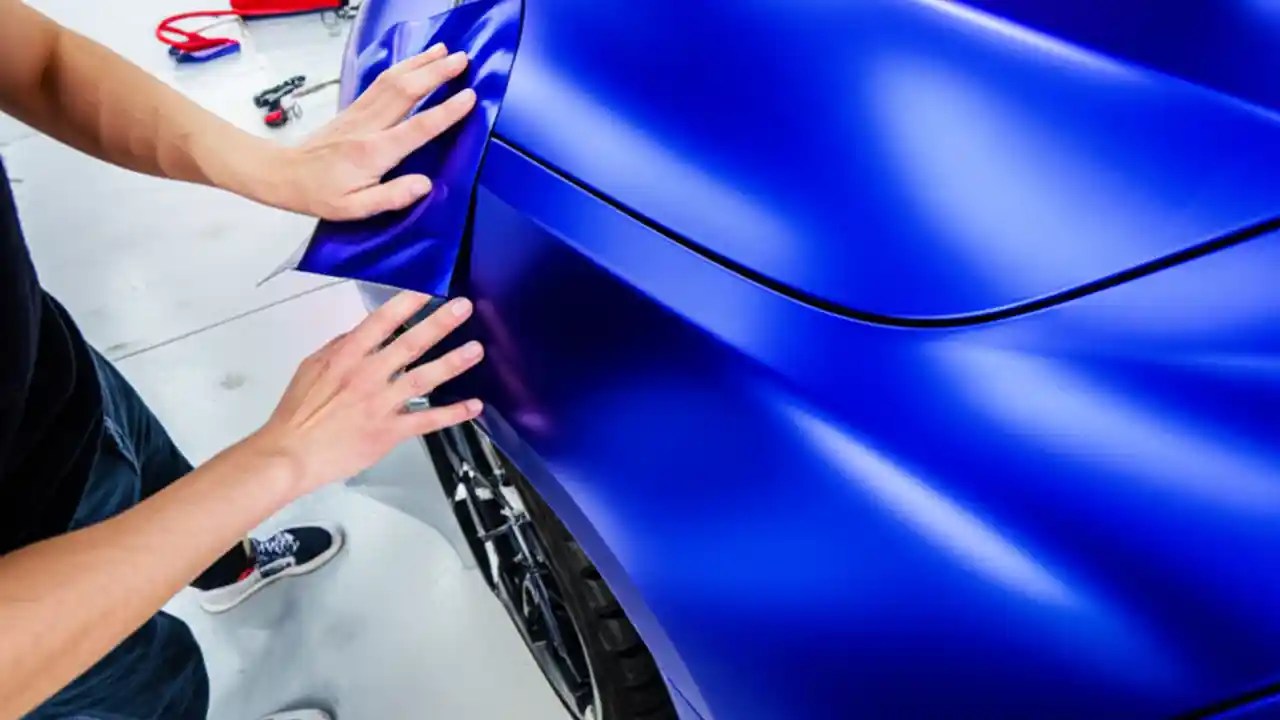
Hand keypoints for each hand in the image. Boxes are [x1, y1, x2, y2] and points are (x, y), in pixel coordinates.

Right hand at [248, 291, 484, 492]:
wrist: (291, 454)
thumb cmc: (297, 412)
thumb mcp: (311, 367)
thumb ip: (340, 347)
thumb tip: (362, 331)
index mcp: (347, 356)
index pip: (381, 321)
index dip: (408, 303)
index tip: (430, 289)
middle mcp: (368, 375)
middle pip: (410, 344)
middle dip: (440, 324)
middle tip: (464, 307)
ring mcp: (381, 404)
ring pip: (424, 379)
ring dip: (452, 363)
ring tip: (476, 350)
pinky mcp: (389, 431)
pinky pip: (427, 420)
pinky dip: (452, 414)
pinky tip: (473, 406)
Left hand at [264, 44, 476, 220]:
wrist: (284, 173)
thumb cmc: (321, 194)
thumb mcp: (354, 209)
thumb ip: (392, 197)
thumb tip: (425, 184)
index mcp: (374, 152)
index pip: (417, 128)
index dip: (445, 112)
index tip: (469, 96)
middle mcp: (369, 126)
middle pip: (407, 91)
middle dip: (436, 72)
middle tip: (463, 59)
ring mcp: (360, 113)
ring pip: (394, 80)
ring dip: (421, 62)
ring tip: (445, 50)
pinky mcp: (355, 108)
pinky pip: (382, 82)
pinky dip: (403, 67)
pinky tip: (415, 61)